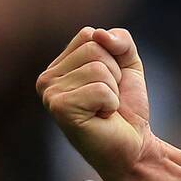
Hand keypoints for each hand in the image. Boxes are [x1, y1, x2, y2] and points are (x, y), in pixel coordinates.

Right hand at [36, 27, 155, 180]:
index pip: (89, 35)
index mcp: (58, 66)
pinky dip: (111, 103)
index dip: (113, 58)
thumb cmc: (127, 108)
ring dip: (113, 91)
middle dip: (115, 74)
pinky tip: (101, 118)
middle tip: (108, 100)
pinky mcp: (60, 108)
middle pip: (94, 49)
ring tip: (105, 109)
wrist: (134, 146)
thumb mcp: (129, 65)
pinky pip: (100, 88)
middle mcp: (47, 79)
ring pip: (99, 68)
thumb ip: (120, 40)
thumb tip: (99, 34)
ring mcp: (50, 94)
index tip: (111, 83)